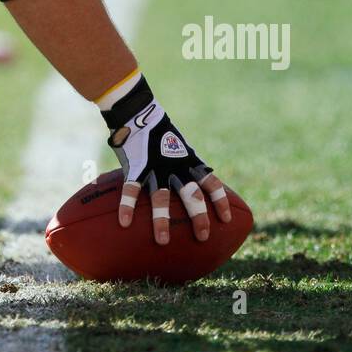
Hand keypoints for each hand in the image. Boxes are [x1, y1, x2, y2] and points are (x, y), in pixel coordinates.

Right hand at [109, 94, 231, 244]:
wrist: (137, 109)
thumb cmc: (156, 130)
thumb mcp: (176, 145)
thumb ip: (181, 163)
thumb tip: (184, 183)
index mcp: (188, 160)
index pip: (211, 182)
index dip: (220, 201)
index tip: (227, 219)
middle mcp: (176, 165)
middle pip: (192, 194)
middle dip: (199, 217)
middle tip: (203, 237)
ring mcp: (156, 165)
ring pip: (162, 196)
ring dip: (162, 220)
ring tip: (163, 241)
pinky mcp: (136, 164)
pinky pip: (131, 188)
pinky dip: (127, 206)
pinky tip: (124, 222)